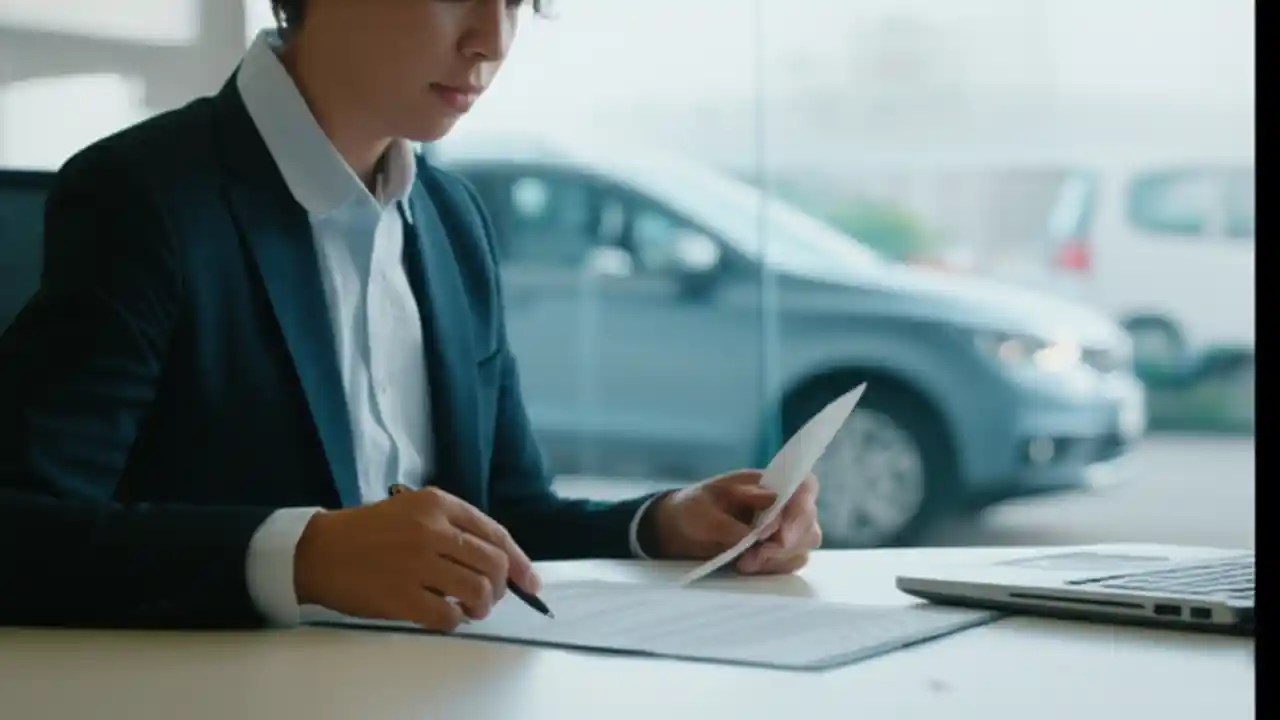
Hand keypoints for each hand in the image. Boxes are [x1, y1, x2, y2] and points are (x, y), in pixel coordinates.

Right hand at [294, 487, 538, 631]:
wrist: (319, 550)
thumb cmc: (369, 532)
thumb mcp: (413, 510)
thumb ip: (453, 528)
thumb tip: (500, 563)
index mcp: (437, 504)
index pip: (495, 534)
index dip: (519, 562)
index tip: (531, 583)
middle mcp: (432, 530)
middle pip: (492, 564)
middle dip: (501, 587)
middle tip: (490, 598)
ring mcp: (417, 564)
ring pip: (477, 591)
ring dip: (481, 607)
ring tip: (470, 609)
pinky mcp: (402, 597)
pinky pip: (448, 616)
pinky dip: (456, 621)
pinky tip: (447, 617)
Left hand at [649, 470, 820, 574]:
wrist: (682, 530)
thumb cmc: (696, 507)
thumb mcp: (708, 500)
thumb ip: (740, 501)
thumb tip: (771, 503)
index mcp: (772, 482)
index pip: (806, 487)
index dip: (800, 509)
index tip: (777, 533)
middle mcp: (785, 505)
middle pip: (809, 524)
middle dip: (785, 544)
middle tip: (755, 555)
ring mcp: (785, 530)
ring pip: (803, 547)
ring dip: (777, 559)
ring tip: (744, 562)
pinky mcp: (778, 553)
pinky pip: (791, 563)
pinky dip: (772, 568)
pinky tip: (747, 566)